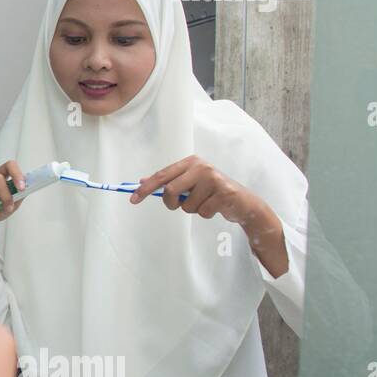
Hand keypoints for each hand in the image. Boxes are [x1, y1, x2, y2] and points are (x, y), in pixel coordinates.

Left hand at [130, 155, 287, 276]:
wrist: (243, 201)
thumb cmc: (212, 192)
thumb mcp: (189, 183)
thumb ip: (169, 181)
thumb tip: (142, 182)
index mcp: (190, 162)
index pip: (161, 175)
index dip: (145, 189)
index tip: (133, 199)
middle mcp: (201, 167)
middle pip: (170, 191)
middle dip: (171, 203)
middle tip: (179, 205)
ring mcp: (214, 178)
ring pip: (186, 205)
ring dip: (193, 210)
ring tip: (206, 202)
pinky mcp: (224, 192)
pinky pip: (202, 212)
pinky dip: (206, 214)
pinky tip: (216, 207)